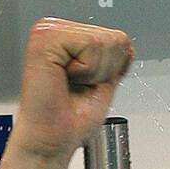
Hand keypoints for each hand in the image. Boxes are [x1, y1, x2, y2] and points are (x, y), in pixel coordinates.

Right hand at [8, 17, 134, 162]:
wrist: (52, 139)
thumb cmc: (72, 118)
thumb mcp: (104, 81)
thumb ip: (113, 58)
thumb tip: (124, 41)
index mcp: (69, 37)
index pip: (120, 39)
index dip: (115, 70)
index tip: (88, 85)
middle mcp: (57, 29)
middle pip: (116, 38)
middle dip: (106, 71)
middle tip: (79, 87)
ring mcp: (49, 30)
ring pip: (104, 41)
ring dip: (95, 73)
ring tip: (71, 84)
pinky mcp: (45, 37)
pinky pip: (91, 45)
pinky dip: (87, 70)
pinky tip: (65, 78)